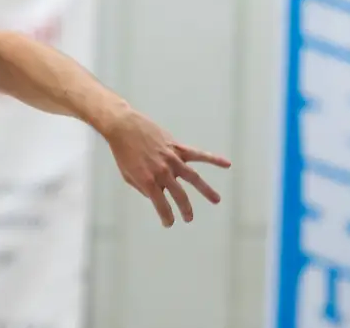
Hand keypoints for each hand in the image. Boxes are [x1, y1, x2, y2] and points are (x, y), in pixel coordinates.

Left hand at [103, 108, 231, 226]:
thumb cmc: (123, 152)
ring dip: (206, 190)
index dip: (166, 216)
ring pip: (193, 177)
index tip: (169, 223)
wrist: (123, 127)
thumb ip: (143, 187)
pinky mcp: (177, 147)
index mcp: (148, 180)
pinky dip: (213, 159)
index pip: (161, 204)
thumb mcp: (128, 175)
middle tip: (189, 218)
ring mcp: (172, 159)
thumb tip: (157, 194)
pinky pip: (198, 155)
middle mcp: (162, 172)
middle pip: (179, 195)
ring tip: (217, 200)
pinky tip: (227, 164)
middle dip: (185, 209)